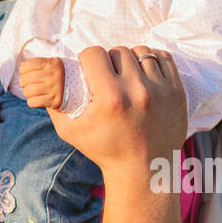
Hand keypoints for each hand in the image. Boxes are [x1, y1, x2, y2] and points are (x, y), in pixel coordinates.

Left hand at [18, 57, 63, 109]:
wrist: (72, 89)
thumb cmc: (54, 76)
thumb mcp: (49, 65)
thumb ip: (35, 63)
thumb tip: (21, 67)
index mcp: (52, 63)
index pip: (28, 65)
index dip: (22, 70)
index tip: (24, 73)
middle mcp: (54, 75)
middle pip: (26, 79)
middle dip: (23, 82)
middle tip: (26, 84)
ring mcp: (55, 88)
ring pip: (28, 91)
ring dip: (26, 92)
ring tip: (30, 91)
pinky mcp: (55, 101)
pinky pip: (34, 102)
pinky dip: (31, 102)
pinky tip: (35, 99)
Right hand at [46, 46, 187, 177]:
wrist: (144, 170)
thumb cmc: (104, 150)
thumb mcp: (70, 131)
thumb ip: (53, 104)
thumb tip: (43, 79)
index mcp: (110, 97)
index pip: (94, 53)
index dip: (87, 59)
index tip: (88, 69)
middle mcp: (138, 90)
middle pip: (117, 51)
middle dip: (109, 61)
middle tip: (107, 76)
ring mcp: (161, 90)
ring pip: (141, 52)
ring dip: (131, 60)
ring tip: (126, 75)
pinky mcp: (177, 91)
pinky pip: (162, 58)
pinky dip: (152, 62)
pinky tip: (144, 74)